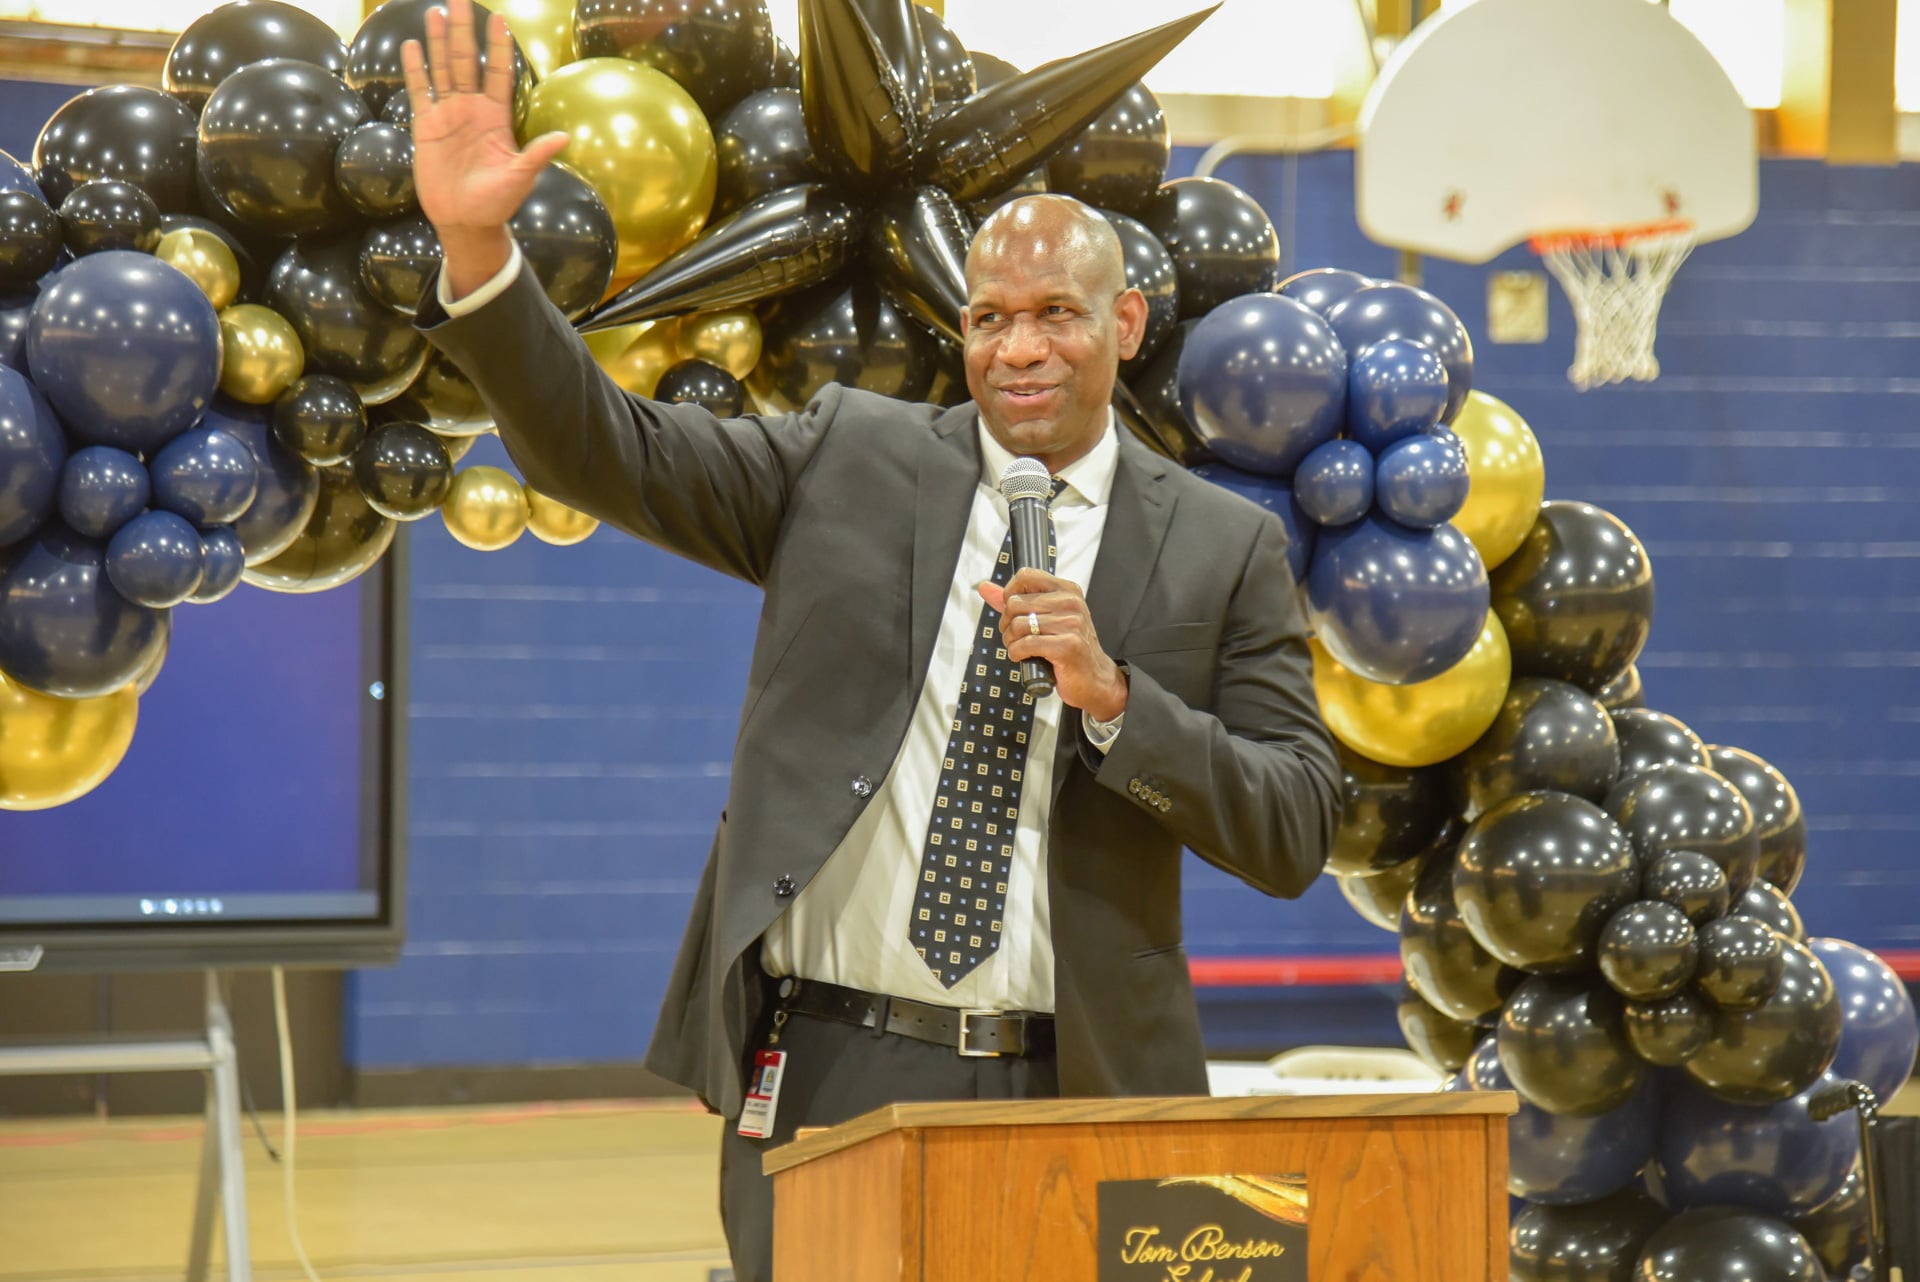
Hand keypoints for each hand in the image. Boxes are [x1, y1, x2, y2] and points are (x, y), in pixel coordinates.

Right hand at [401, 0, 567, 295]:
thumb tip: (565, 137)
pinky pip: (420, 92)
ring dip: (440, 42)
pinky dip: (416, 70)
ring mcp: (448, 115)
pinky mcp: (426, 127)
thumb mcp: (520, 177)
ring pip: (443, 70)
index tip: (501, 18)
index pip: (500, 73)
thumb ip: (537, 154)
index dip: (500, 47)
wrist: (465, 222)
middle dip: (465, 31)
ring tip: (438, 12)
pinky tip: (413, 46)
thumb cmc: (497, 202)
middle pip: (467, 61)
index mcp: (496, 117)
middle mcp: (472, 109)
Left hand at [980, 568, 1127, 720]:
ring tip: (1021, 648)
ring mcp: (1072, 624)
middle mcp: (1071, 603)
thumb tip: (985, 587)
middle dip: (1007, 624)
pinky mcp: (1068, 646)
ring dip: (1011, 641)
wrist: (1094, 679)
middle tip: (1016, 636)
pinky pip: (1025, 644)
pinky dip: (1017, 654)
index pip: (1026, 576)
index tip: (1012, 611)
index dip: (1009, 594)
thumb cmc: (1069, 648)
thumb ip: (1015, 601)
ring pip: (1018, 625)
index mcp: (1067, 590)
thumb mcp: (1045, 618)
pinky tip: (1024, 657)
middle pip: (1015, 603)